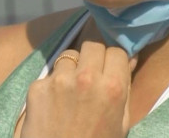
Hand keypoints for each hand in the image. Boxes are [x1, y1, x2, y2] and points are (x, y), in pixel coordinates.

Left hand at [19, 41, 137, 137]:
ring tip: (71, 92)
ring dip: (72, 68)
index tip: (110, 70)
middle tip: (91, 75)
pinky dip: (52, 85)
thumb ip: (125, 88)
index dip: (114, 61)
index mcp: (113, 88)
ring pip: (69, 56)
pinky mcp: (38, 87)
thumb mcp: (120, 123)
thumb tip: (130, 59)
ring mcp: (59, 81)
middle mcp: (86, 78)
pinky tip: (54, 104)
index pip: (117, 51)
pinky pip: (50, 74)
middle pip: (92, 45)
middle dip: (93, 57)